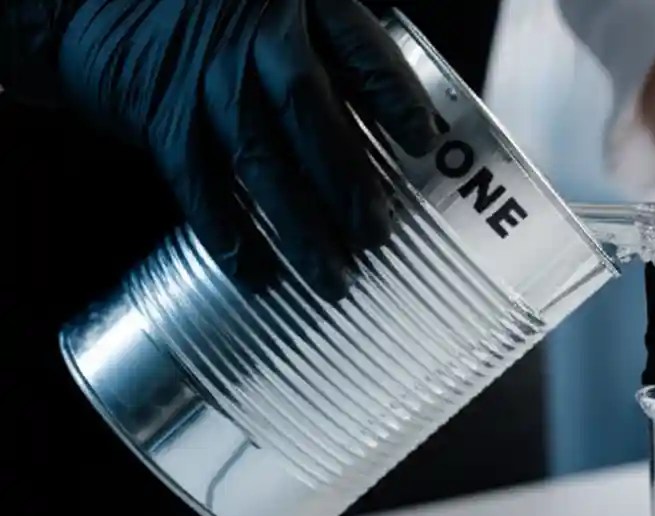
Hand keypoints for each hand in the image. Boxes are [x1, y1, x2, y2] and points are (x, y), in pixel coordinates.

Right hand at [55, 0, 441, 299]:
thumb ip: (331, 52)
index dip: (393, 96)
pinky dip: (226, 233)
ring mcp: (204, 81)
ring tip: (333, 280)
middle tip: (377, 237)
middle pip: (308, 114)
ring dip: (299, 228)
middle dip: (346, 181)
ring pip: (258, 160)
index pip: (358, 50)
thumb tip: (401, 126)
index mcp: (296, 4)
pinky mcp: (161, 116)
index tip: (424, 141)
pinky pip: (196, 183)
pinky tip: (255, 275)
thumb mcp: (280, 8)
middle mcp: (250, 40)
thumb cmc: (212, 11)